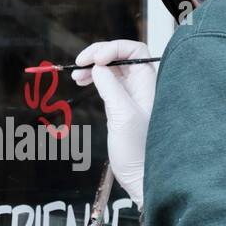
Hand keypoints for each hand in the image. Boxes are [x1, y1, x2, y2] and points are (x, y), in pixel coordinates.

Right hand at [71, 39, 154, 208]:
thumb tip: (97, 67)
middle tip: (80, 63)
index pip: (135, 50)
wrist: (141, 176)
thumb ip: (110, 87)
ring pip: (111, 69)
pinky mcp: (120, 106)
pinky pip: (106, 83)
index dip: (114, 48)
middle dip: (99, 55)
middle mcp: (142, 86)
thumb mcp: (122, 115)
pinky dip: (93, 79)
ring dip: (93, 67)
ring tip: (76, 75)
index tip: (96, 60)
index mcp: (149, 84)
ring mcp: (130, 96)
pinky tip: (81, 81)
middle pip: (121, 56)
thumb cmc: (139, 150)